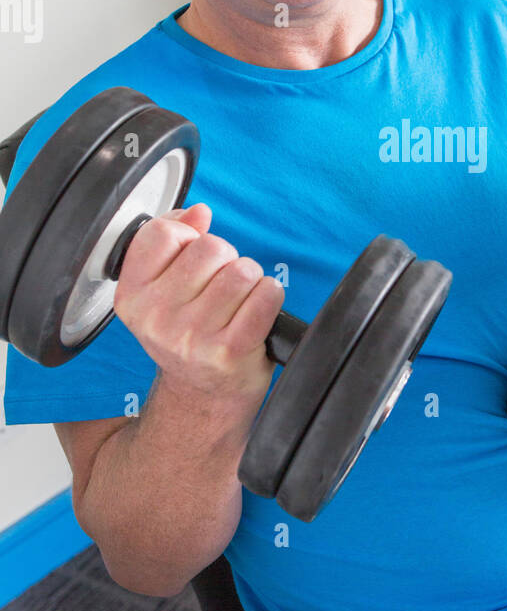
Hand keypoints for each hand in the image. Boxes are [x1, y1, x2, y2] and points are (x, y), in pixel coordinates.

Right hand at [112, 203, 285, 400]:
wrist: (202, 397)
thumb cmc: (187, 335)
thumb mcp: (163, 290)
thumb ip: (175, 242)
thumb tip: (199, 213)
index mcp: (132, 298)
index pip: (162, 233)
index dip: (186, 237)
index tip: (189, 260)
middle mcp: (156, 318)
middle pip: (210, 247)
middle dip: (224, 260)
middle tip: (218, 290)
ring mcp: (192, 336)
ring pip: (242, 270)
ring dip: (249, 281)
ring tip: (237, 304)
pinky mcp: (229, 350)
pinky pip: (266, 294)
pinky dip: (269, 297)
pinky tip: (255, 314)